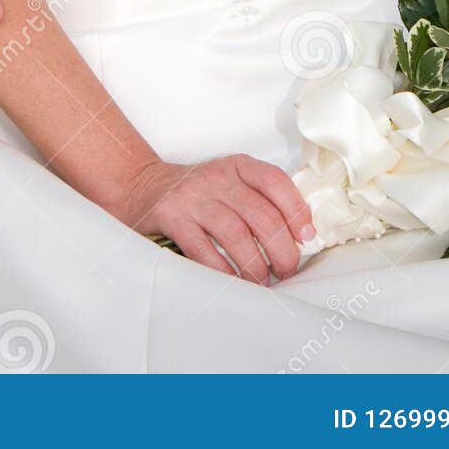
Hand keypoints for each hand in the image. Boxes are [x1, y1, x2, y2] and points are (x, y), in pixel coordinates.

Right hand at [119, 155, 315, 283]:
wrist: (142, 186)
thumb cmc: (198, 193)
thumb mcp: (230, 183)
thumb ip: (260, 199)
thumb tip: (300, 235)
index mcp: (238, 166)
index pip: (275, 182)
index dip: (296, 211)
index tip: (306, 237)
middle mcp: (217, 178)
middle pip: (260, 214)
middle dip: (281, 249)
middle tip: (286, 270)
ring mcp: (194, 197)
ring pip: (235, 234)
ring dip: (255, 265)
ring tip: (262, 282)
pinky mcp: (173, 218)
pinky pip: (203, 250)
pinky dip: (223, 271)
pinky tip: (232, 282)